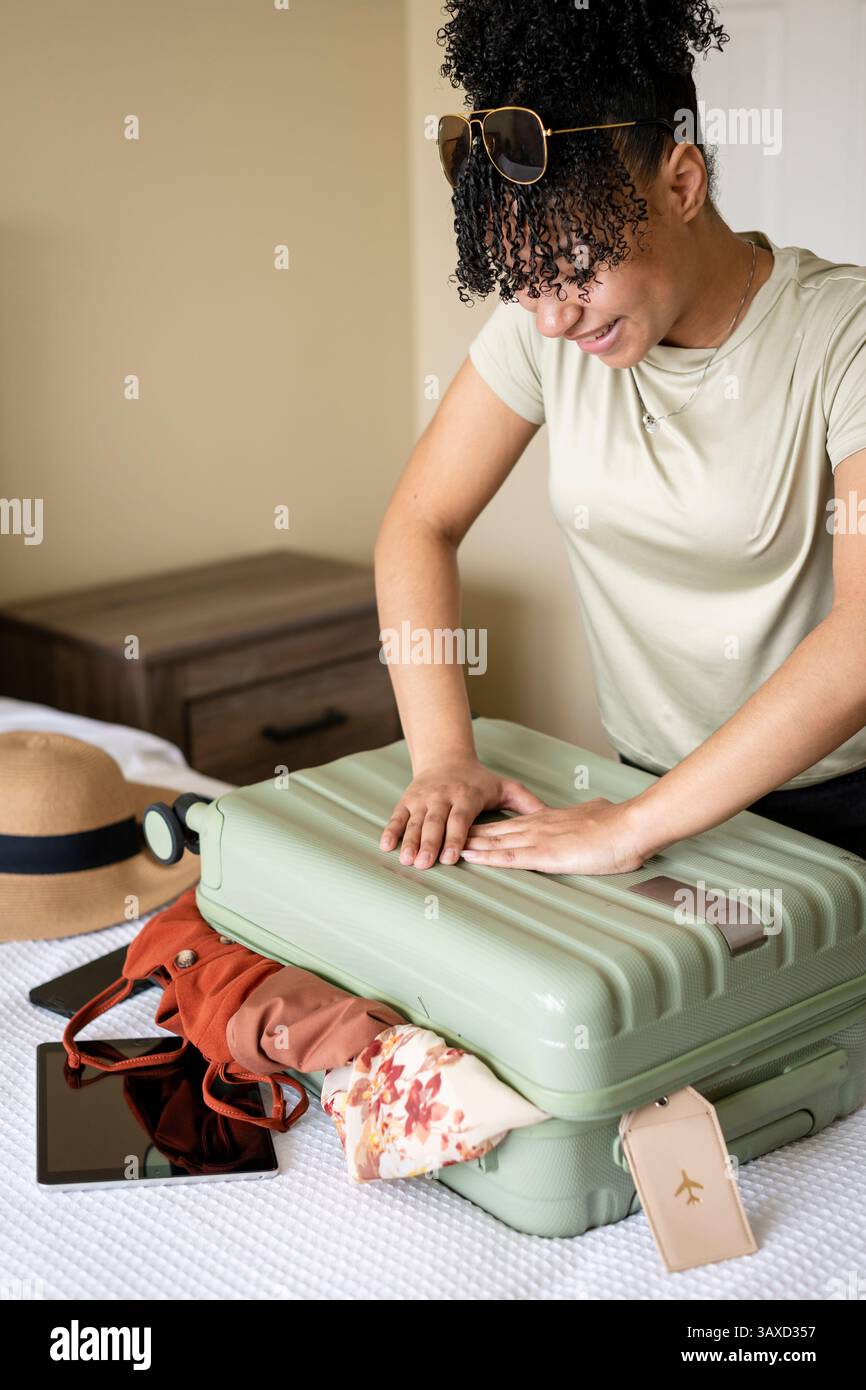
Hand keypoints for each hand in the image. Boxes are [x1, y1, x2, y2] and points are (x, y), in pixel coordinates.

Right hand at [379, 758, 546, 868]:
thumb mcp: (505, 786)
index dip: (455, 837)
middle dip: (429, 843)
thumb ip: (527, 803)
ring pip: (415, 822)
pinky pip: (398, 816)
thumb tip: (551, 817)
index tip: (451, 856)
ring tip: (406, 859)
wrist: (446, 757)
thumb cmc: (479, 779)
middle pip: (434, 823)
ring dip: (409, 841)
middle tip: (425, 864)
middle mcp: (443, 797)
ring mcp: (423, 799)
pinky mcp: (408, 800)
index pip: (460, 819)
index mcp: (466, 796)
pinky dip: (391, 830)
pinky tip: (386, 846)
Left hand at [460, 798, 651, 875]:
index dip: (490, 827)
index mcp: (550, 818)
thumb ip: (589, 815)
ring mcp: (539, 839)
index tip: (472, 828)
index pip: (513, 823)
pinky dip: (485, 858)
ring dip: (470, 846)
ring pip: (495, 842)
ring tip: (447, 847)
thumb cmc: (620, 825)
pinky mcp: (544, 855)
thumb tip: (594, 812)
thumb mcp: (598, 813)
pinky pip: (508, 857)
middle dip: (471, 835)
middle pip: (496, 830)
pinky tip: (469, 858)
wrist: (630, 826)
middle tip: (447, 836)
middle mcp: (538, 826)